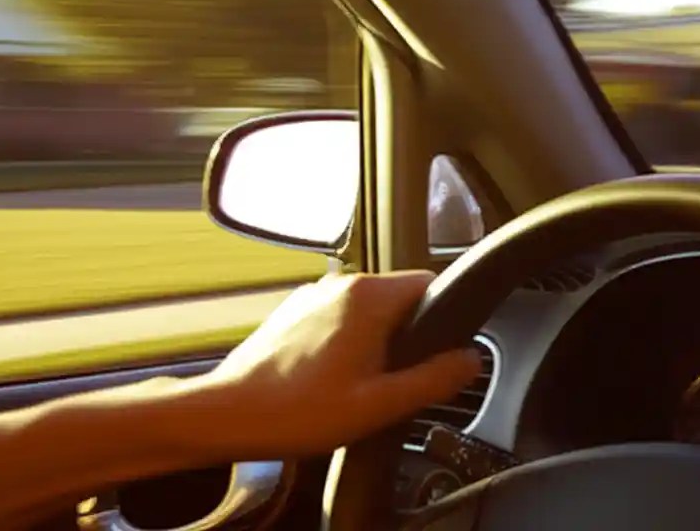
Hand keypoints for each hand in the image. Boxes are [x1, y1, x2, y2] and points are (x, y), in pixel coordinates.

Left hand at [182, 270, 481, 457]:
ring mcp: (315, 295)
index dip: (445, 319)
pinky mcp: (295, 312)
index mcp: (369, 297)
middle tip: (398, 382)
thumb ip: (433, 379)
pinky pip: (340, 319)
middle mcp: (342, 284)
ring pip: (370, 310)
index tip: (440, 354)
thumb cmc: (298, 410)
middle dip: (410, 336)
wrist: (228, 414)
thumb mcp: (379, 404)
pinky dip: (348, 343)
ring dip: (377, 342)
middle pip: (401, 299)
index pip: (432, 284)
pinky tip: (333, 380)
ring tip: (361, 386)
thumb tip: (471, 360)